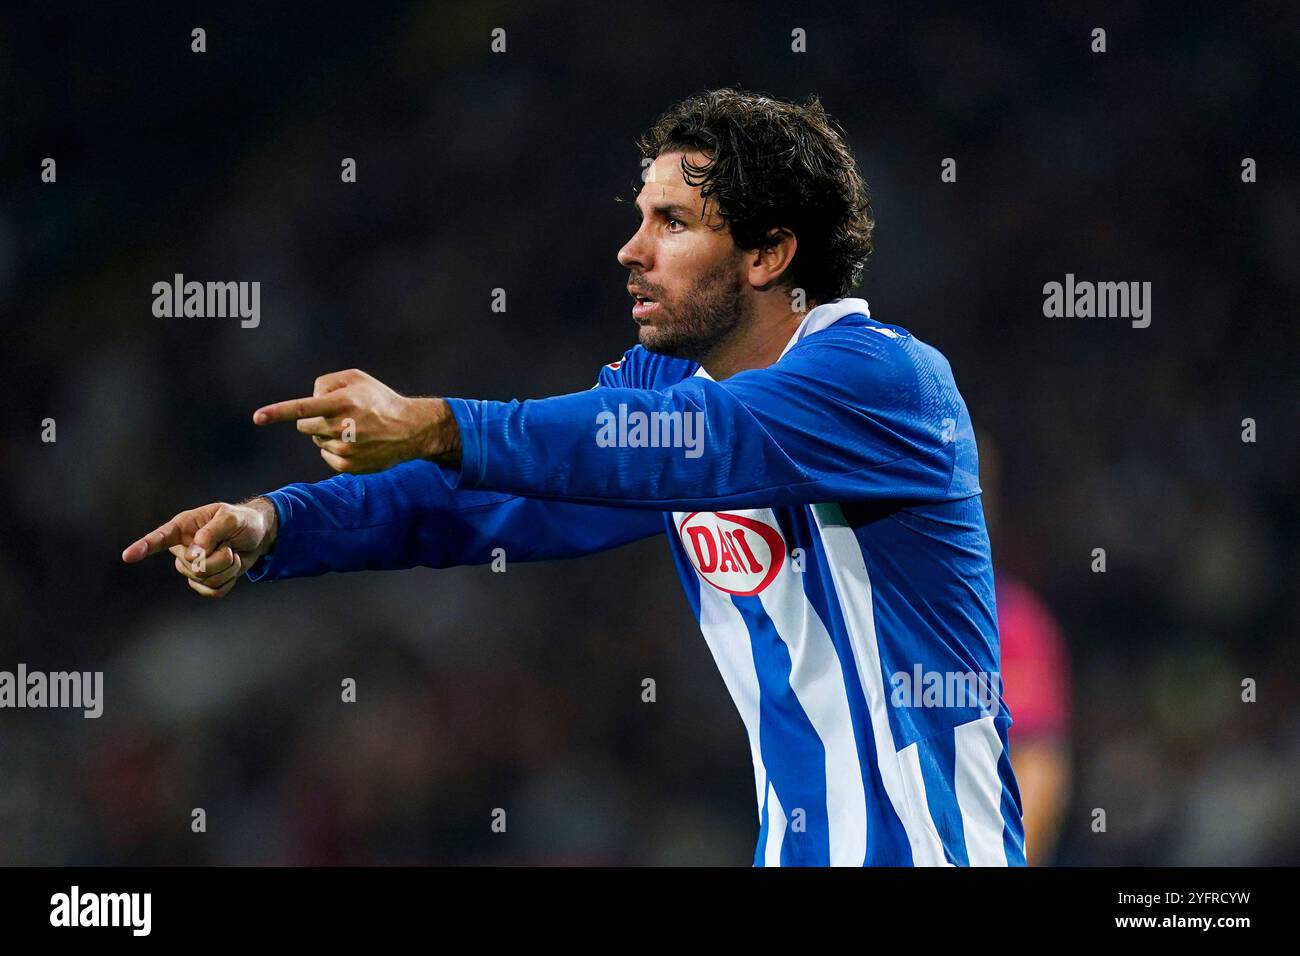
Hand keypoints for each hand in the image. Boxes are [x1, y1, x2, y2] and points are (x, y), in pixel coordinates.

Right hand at [121, 499, 277, 598]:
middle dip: (220, 558)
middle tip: (230, 543)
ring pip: (205, 580)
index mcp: (183, 527)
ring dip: (228, 568)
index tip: (128, 556)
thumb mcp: (230, 518)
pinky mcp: (204, 581)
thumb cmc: (241, 521)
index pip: (159, 538)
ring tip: (232, 553)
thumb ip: (210, 533)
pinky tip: (231, 569)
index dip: (143, 547)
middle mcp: (183, 548)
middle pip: (193, 566)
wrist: (258, 535)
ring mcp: (192, 566)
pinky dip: (229, 581)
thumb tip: (193, 555)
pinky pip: (214, 592)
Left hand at [251, 368, 457, 472]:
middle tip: (337, 416)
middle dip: (313, 420)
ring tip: (355, 429)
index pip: (303, 407)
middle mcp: (341, 427)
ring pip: (316, 441)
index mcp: (342, 403)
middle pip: (304, 426)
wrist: (411, 429)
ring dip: (327, 434)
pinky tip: (357, 443)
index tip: (257, 418)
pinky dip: (335, 448)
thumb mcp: (356, 378)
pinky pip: (326, 455)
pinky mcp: (348, 465)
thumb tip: (309, 400)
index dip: (277, 412)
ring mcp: (345, 449)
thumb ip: (325, 382)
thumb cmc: (379, 399)